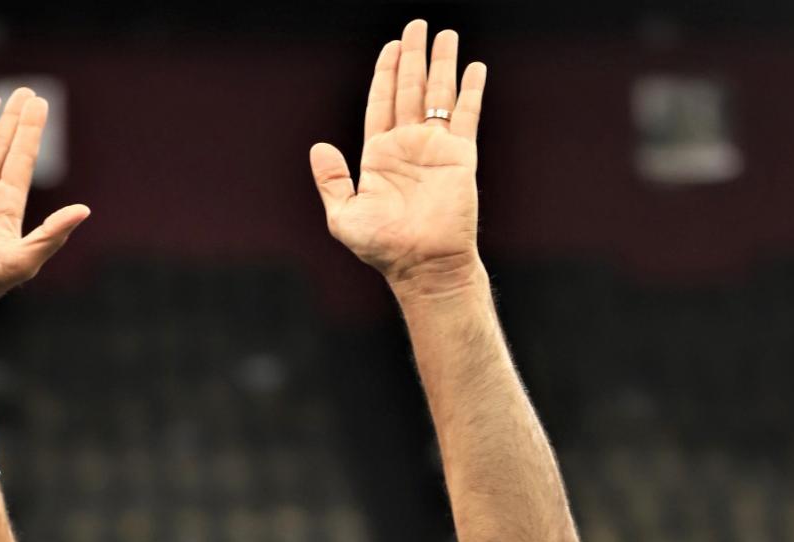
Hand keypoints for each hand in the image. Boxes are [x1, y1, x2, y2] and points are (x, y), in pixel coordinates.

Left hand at [311, 22, 486, 291]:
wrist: (423, 265)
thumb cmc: (383, 248)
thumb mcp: (344, 216)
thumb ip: (332, 181)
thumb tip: (318, 147)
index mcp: (380, 156)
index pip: (382, 102)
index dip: (385, 73)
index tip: (391, 46)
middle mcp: (408, 147)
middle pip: (410, 89)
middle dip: (413, 56)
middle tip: (417, 24)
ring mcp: (436, 149)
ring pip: (439, 95)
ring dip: (442, 64)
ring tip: (445, 34)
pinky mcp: (460, 156)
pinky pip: (467, 116)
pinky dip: (471, 91)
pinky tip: (474, 68)